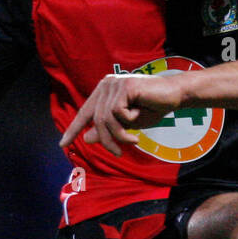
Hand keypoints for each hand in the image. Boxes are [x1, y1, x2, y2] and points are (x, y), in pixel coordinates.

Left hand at [59, 72, 186, 155]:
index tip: (62, 144)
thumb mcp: (127, 124)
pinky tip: (139, 121)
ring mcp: (115, 84)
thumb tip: (87, 137)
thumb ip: (108, 129)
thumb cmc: (152, 108)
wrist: (175, 96)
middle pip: (96, 120)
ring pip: (106, 119)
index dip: (73, 129)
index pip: (85, 113)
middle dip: (106, 140)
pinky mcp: (125, 87)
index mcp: (104, 92)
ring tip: (133, 141)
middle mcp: (106, 85)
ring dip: (118, 135)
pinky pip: (118, 113)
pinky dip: (129, 124)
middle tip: (117, 153)